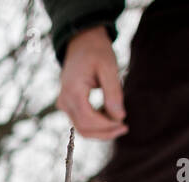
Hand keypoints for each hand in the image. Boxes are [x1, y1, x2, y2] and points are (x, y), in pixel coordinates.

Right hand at [56, 24, 127, 139]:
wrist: (82, 42)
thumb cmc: (96, 51)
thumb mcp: (109, 67)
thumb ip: (114, 92)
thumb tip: (119, 117)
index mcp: (72, 90)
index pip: (88, 119)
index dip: (106, 126)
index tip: (123, 123)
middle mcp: (64, 100)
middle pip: (84, 128)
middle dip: (105, 132)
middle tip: (124, 127)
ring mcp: (63, 104)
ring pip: (81, 128)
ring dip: (101, 130)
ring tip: (118, 121)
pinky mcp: (67, 105)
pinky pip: (80, 121)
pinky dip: (96, 124)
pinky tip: (109, 115)